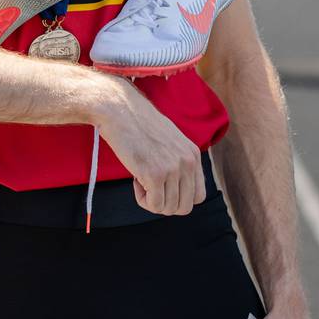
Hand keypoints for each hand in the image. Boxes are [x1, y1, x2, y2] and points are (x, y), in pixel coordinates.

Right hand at [92, 77, 204, 215]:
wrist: (120, 110)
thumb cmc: (139, 124)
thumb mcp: (170, 141)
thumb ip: (178, 162)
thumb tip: (177, 191)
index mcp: (193, 155)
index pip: (198, 196)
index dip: (179, 198)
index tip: (163, 187)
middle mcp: (187, 162)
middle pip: (184, 207)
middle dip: (165, 204)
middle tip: (150, 187)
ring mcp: (172, 169)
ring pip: (168, 209)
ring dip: (151, 200)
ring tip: (141, 179)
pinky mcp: (155, 174)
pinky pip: (153, 205)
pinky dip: (142, 199)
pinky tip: (135, 180)